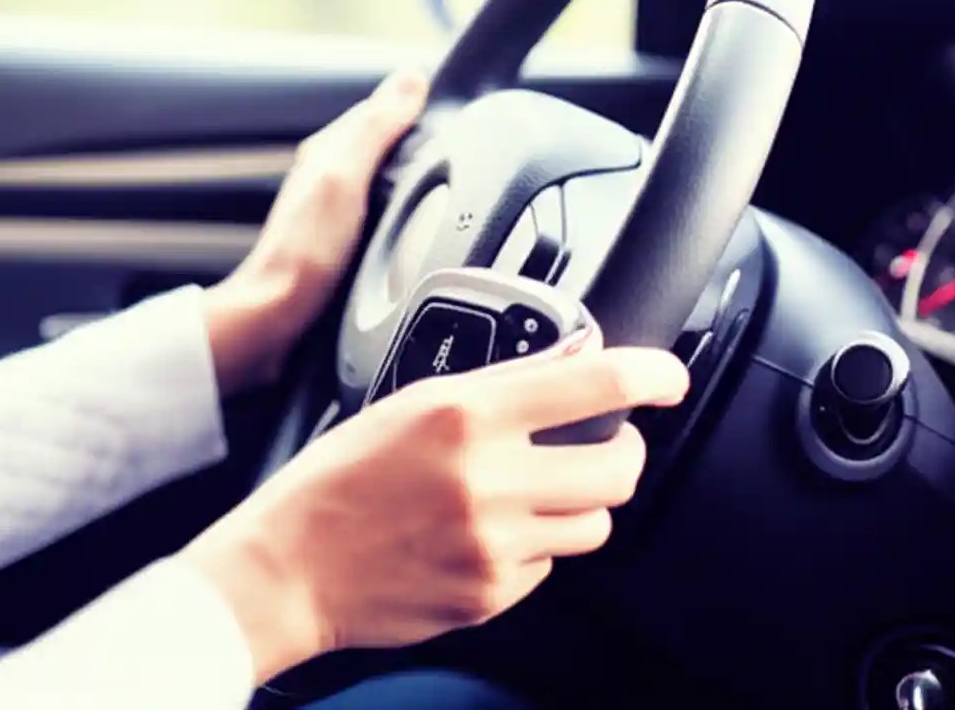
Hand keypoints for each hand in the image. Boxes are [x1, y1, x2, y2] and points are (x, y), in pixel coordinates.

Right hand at [180, 329, 689, 681]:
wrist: (287, 569)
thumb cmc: (335, 482)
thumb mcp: (409, 403)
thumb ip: (499, 383)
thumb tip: (572, 359)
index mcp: (464, 416)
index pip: (595, 385)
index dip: (651, 375)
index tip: (667, 378)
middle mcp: (487, 481)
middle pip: (619, 467)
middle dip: (624, 452)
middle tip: (605, 444)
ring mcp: (494, 545)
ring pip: (595, 523)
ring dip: (582, 503)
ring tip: (538, 493)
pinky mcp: (491, 594)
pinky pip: (550, 567)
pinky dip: (535, 548)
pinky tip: (489, 534)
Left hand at [205, 69, 429, 395]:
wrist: (277, 316)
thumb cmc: (304, 255)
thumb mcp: (345, 178)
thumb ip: (376, 128)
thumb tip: (410, 80)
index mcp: (326, 151)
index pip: (376, 108)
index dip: (410, 104)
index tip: (443, 104)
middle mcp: (324, 177)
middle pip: (378, 143)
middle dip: (411, 139)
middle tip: (448, 141)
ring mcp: (330, 211)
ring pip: (377, 178)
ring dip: (403, 176)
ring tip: (435, 180)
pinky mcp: (338, 243)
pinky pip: (375, 211)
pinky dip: (396, 210)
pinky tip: (408, 226)